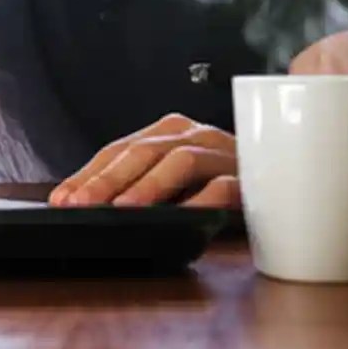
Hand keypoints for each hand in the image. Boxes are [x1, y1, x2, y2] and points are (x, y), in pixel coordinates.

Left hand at [49, 113, 241, 208]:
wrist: (286, 174)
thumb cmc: (219, 183)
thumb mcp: (172, 181)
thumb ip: (138, 185)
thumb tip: (85, 204)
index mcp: (169, 132)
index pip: (118, 149)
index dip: (87, 174)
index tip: (61, 199)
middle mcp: (193, 135)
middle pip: (142, 152)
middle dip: (106, 180)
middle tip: (80, 204)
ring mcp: (222, 153)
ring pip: (180, 160)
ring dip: (149, 186)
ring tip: (123, 209)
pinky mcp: (251, 176)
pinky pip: (223, 186)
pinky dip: (201, 201)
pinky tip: (182, 216)